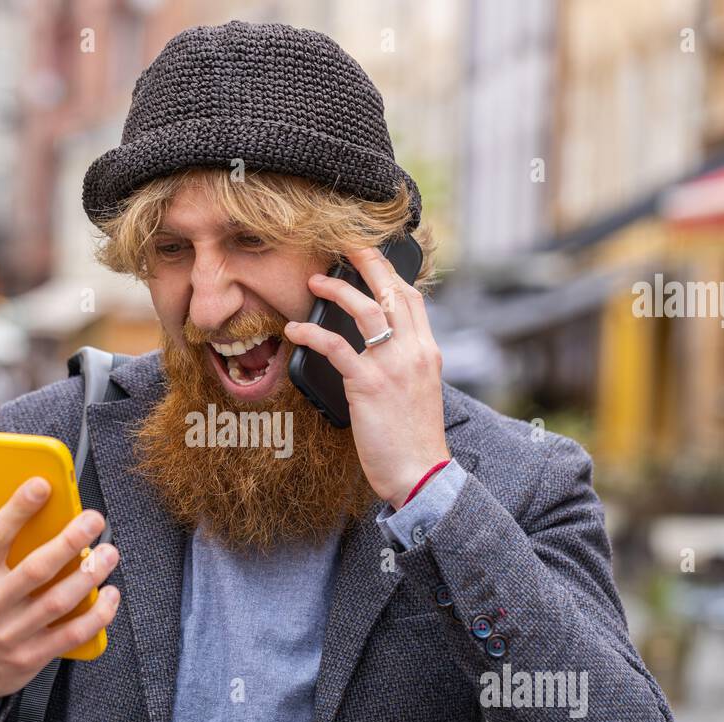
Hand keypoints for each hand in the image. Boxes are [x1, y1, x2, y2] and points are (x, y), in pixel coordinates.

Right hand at [0, 478, 120, 703]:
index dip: (19, 508)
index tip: (42, 485)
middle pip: (36, 568)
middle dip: (69, 540)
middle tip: (94, 519)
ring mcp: (11, 633)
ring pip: (58, 601)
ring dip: (89, 575)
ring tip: (109, 552)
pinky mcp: (31, 656)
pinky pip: (71, 635)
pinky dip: (96, 615)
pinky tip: (110, 594)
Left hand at [282, 246, 449, 509]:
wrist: (421, 474)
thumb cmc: (414, 440)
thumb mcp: (417, 393)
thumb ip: (402, 366)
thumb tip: (376, 350)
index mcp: (427, 352)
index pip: (411, 299)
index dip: (390, 272)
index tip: (370, 257)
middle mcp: (414, 352)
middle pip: (392, 292)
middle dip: (368, 262)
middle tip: (343, 244)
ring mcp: (392, 367)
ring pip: (366, 310)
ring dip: (338, 289)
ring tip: (314, 280)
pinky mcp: (368, 385)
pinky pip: (336, 347)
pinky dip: (313, 332)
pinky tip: (296, 329)